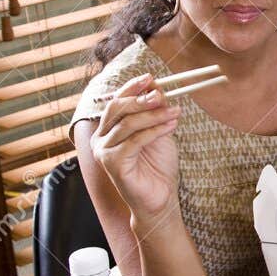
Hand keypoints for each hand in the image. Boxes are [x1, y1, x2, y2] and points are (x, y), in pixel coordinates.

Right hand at [90, 73, 179, 221]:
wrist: (161, 197)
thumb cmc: (158, 165)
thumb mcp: (159, 131)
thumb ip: (154, 110)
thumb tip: (156, 85)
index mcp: (108, 129)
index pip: (116, 101)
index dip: (131, 87)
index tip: (150, 77)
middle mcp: (100, 139)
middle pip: (118, 109)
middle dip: (141, 99)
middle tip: (162, 95)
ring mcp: (103, 152)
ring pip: (128, 124)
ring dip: (154, 115)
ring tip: (175, 113)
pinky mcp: (112, 163)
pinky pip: (135, 140)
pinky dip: (155, 131)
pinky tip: (172, 126)